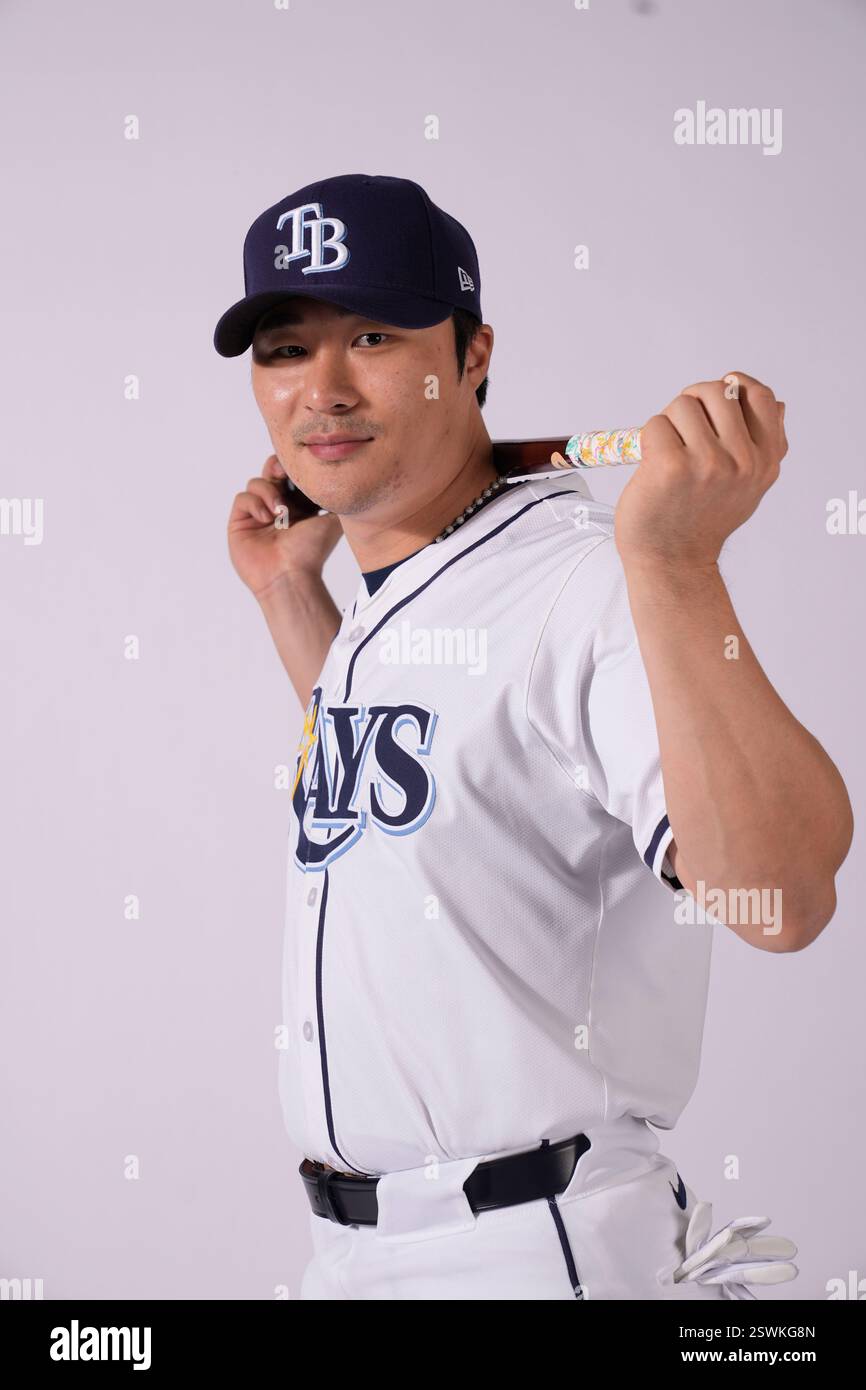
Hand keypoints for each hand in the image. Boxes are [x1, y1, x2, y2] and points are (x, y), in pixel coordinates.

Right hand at [227, 453, 343, 598]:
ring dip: (268, 490)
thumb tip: (345, 480)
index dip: (295, 468)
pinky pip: (242, 498)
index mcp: (299, 506)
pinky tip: (266, 518)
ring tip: (280, 511)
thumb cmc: (311, 552)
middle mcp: (277, 508)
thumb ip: (336, 499)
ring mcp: (257, 515)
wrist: (291, 575)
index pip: (293, 476)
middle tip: (284, 471)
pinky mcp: (240, 522)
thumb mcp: (333, 521)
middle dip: (277, 466)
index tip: (303, 467)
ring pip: (256, 483)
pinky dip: (254, 503)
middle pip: (271, 472)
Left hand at [614, 372, 787, 569]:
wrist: (672, 562)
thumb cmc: (702, 520)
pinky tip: (651, 465)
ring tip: (667, 451)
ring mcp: (708, 464)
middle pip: (718, 391)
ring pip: (683, 405)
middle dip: (693, 402)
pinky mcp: (671, 468)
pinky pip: (655, 425)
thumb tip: (778, 403)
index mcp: (766, 462)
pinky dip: (647, 439)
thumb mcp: (748, 486)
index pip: (763, 397)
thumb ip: (763, 445)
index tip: (716, 396)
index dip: (736, 385)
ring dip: (668, 422)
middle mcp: (743, 462)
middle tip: (680, 428)